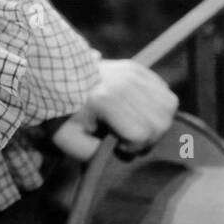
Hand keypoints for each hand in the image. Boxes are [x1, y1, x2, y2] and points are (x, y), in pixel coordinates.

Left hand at [54, 59, 176, 160]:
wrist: (55, 80)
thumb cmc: (63, 112)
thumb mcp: (67, 138)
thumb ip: (91, 154)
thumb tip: (116, 156)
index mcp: (105, 101)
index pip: (140, 133)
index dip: (131, 146)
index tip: (116, 144)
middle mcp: (124, 84)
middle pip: (160, 122)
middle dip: (148, 137)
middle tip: (128, 136)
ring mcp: (132, 73)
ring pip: (169, 105)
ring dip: (157, 120)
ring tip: (137, 123)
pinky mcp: (137, 68)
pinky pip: (165, 90)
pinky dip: (158, 104)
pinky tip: (139, 109)